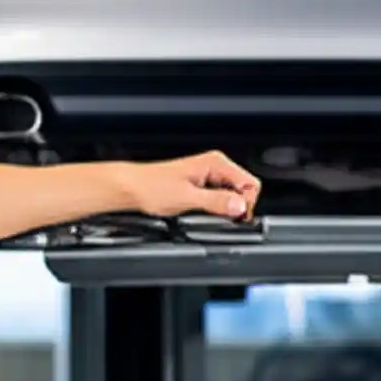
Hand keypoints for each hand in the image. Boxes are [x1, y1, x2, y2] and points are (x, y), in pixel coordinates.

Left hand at [126, 150, 261, 219]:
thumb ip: (216, 202)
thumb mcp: (187, 198)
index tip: (235, 217)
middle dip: (235, 206)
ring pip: (231, 195)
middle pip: (244, 189)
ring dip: (224, 207)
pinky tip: (200, 211)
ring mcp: (207, 175)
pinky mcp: (200, 184)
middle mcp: (214, 166)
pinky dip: (215, 207)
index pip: (251, 184)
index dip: (246, 203)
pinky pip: (219, 197)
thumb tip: (240, 206)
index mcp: (215, 163)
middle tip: (218, 217)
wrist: (130, 188)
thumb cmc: (150, 187)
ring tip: (203, 213)